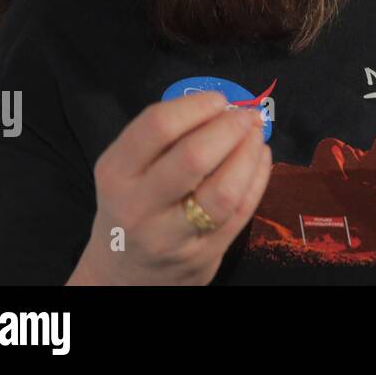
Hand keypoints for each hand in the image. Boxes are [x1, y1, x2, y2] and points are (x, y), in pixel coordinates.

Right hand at [67, 90, 271, 284]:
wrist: (123, 276)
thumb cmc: (131, 205)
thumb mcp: (127, 170)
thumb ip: (165, 138)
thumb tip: (223, 106)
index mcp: (116, 173)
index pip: (158, 127)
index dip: (196, 106)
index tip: (219, 100)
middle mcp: (139, 207)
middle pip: (194, 157)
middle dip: (230, 128)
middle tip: (246, 116)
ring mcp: (172, 237)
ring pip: (224, 191)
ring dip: (249, 154)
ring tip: (256, 135)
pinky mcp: (205, 256)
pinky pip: (242, 211)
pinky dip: (259, 177)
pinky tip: (260, 158)